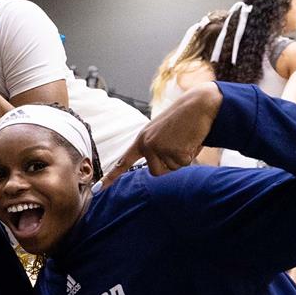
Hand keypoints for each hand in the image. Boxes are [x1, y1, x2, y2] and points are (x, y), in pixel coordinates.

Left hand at [102, 85, 221, 187]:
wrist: (198, 105)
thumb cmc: (183, 120)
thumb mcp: (162, 133)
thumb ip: (155, 150)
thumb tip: (157, 169)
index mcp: (142, 140)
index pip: (124, 162)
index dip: (111, 177)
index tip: (97, 190)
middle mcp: (147, 145)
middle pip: (156, 172)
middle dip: (169, 164)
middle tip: (177, 145)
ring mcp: (159, 148)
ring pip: (170, 169)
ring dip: (180, 159)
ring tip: (184, 140)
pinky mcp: (174, 151)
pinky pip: (183, 164)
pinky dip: (190, 155)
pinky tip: (190, 140)